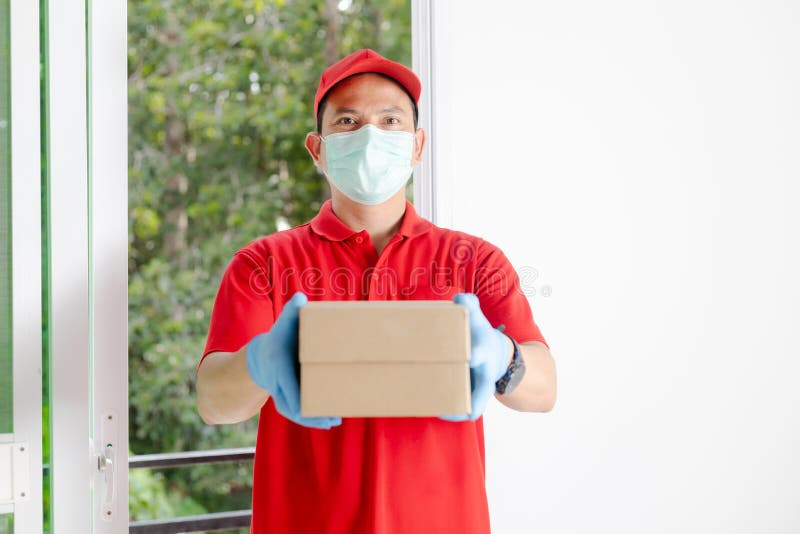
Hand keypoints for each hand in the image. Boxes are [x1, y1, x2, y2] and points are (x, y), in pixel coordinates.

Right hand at [246, 291, 341, 429]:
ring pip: (293, 411)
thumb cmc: (280, 337)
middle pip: (290, 401)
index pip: (284, 381)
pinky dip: (311, 418)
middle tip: (329, 417)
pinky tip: (328, 421)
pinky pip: (297, 412)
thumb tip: (300, 298)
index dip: (295, 393)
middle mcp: (276, 381)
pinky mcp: (288, 398)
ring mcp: (281, 392)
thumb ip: (292, 311)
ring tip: (332, 421)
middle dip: (308, 412)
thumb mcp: (284, 323)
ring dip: (312, 419)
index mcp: (277, 364)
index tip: (306, 404)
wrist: (262, 356)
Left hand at [440, 292, 510, 421]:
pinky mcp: (472, 400)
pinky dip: (448, 413)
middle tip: (434, 391)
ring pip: (471, 410)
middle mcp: (485, 376)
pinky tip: (429, 407)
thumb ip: (469, 304)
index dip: (474, 355)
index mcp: (484, 352)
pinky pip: (462, 412)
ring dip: (451, 411)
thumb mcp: (478, 318)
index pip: (480, 354)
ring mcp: (480, 391)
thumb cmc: (480, 335)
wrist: (498, 356)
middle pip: (479, 394)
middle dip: (459, 394)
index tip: (466, 356)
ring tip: (427, 406)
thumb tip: (460, 297)